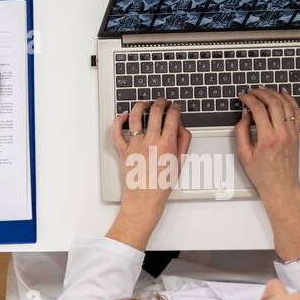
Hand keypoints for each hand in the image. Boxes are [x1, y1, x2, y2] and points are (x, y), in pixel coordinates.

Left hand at [106, 100, 190, 250]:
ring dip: (140, 106)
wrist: (145, 199)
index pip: (172, 117)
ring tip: (144, 104)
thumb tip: (181, 127)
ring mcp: (135, 144)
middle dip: (161, 102)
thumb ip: (183, 143)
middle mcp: (151, 141)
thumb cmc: (162, 184)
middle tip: (163, 101)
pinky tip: (124, 116)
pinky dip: (119, 121)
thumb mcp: (180, 163)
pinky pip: (117, 132)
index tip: (175, 106)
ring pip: (135, 116)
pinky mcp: (123, 150)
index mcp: (167, 144)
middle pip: (155, 112)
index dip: (175, 107)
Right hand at [234, 87, 299, 260]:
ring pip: (286, 104)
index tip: (242, 97)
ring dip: (274, 93)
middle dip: (260, 92)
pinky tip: (284, 94)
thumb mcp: (244, 155)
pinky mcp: (297, 135)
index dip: (248, 99)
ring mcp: (292, 133)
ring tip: (264, 90)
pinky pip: (296, 112)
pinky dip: (290, 100)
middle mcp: (282, 134)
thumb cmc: (263, 175)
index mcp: (267, 138)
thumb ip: (241, 132)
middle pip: (273, 102)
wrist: (281, 187)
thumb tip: (244, 116)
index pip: (258, 109)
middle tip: (251, 91)